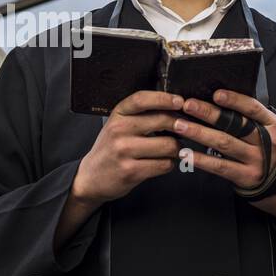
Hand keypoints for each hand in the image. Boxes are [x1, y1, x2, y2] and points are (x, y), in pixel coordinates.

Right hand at [71, 90, 183, 206]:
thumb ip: (140, 116)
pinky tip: (163, 162)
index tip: (180, 101)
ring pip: (168, 145)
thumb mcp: (117, 125)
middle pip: (162, 120)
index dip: (164, 98)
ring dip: (177, 149)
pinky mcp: (131, 171)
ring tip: (172, 150)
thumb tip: (174, 109)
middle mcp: (119, 130)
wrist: (91, 177)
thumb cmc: (110, 149)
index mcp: (118, 115)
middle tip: (184, 130)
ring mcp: (124, 151)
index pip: (142, 99)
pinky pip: (164, 164)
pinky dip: (169, 164)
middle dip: (180, 125)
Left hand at [173, 90, 275, 217]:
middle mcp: (266, 141)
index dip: (235, 100)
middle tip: (188, 105)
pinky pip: (219, 166)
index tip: (216, 94)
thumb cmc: (265, 148)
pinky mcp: (245, 176)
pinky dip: (200, 159)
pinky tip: (185, 153)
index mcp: (271, 124)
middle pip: (234, 125)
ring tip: (180, 126)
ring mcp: (256, 160)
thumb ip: (247, 117)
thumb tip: (215, 98)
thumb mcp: (266, 129)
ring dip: (199, 133)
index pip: (253, 108)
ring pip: (224, 144)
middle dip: (209, 114)